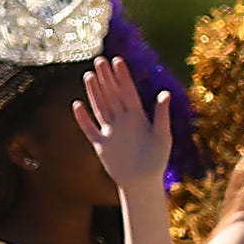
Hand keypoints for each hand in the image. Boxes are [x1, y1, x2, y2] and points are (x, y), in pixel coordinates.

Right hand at [75, 56, 173, 190]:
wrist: (144, 183)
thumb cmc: (157, 160)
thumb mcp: (163, 136)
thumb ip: (162, 115)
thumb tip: (165, 93)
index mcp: (138, 117)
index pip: (128, 92)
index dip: (122, 77)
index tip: (117, 60)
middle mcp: (123, 121)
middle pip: (112, 95)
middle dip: (106, 78)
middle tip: (100, 60)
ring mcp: (111, 132)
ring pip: (100, 107)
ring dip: (94, 92)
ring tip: (89, 75)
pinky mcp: (101, 145)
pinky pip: (90, 129)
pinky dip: (83, 119)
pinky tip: (77, 105)